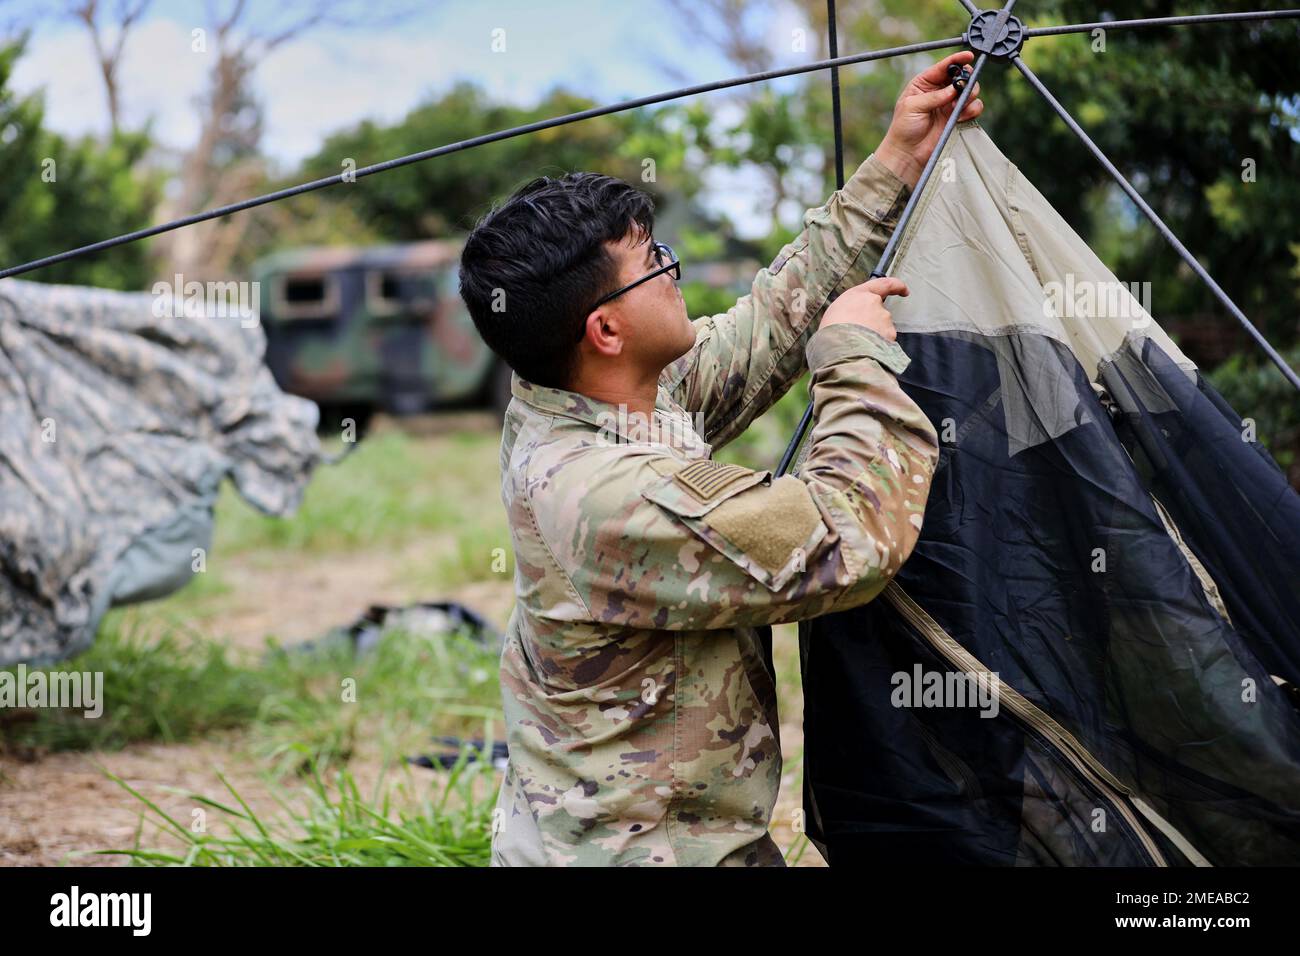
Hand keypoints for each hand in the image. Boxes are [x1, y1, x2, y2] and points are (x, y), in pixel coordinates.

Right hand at [820, 276, 908, 341]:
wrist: (840, 349)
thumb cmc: (830, 331)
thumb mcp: (834, 314)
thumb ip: (849, 311)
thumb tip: (852, 319)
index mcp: (859, 294)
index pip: (884, 284)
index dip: (897, 286)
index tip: (904, 291)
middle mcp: (874, 303)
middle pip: (879, 312)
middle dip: (873, 323)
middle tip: (858, 335)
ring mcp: (884, 319)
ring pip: (882, 328)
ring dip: (874, 335)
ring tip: (858, 345)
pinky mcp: (890, 335)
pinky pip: (885, 341)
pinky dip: (878, 346)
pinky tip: (866, 351)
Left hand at [875, 51, 984, 188]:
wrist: (908, 153)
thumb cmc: (904, 128)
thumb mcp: (913, 106)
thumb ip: (934, 96)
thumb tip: (954, 89)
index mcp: (924, 83)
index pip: (944, 67)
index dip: (957, 60)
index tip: (968, 56)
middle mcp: (939, 91)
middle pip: (961, 76)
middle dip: (966, 78)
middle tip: (964, 86)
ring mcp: (949, 104)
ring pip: (970, 91)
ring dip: (969, 95)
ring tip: (959, 104)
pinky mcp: (957, 117)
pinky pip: (973, 108)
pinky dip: (972, 109)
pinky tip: (962, 115)